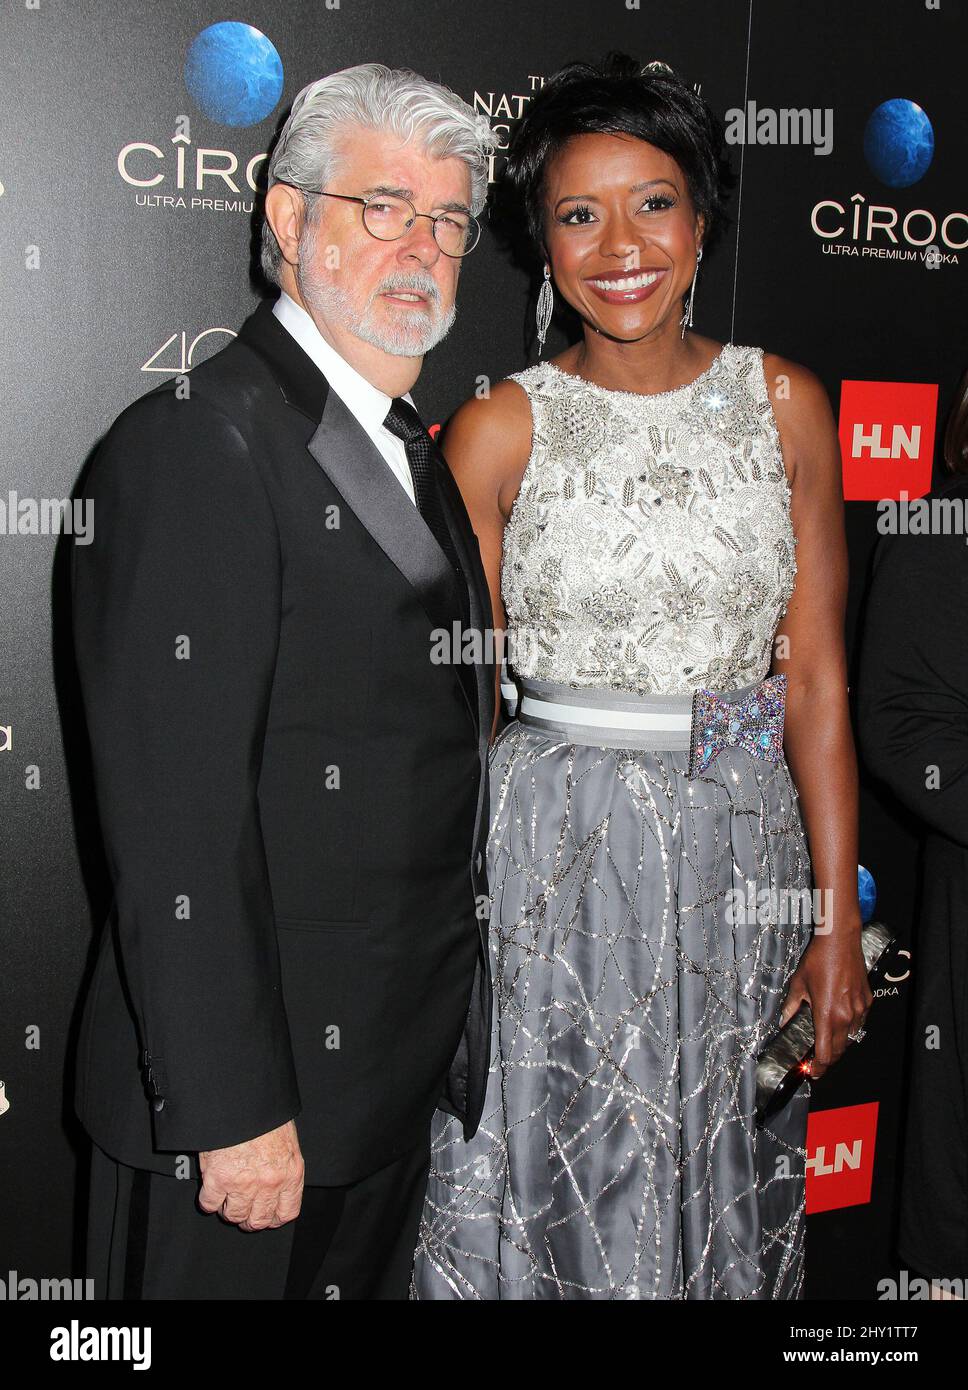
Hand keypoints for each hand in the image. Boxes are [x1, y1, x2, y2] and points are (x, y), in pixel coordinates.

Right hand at [198, 1118, 303, 1229]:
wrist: (244, 1100)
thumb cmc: (266, 1114)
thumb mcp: (287, 1141)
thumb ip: (283, 1167)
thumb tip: (278, 1186)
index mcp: (290, 1173)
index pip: (286, 1213)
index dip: (274, 1218)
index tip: (267, 1215)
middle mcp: (269, 1183)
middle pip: (258, 1220)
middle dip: (249, 1218)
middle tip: (243, 1209)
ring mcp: (243, 1183)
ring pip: (234, 1215)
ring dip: (228, 1209)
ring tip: (226, 1198)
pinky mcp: (218, 1178)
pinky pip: (209, 1204)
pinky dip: (209, 1200)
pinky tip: (212, 1190)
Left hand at [779, 927, 872, 1079]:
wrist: (840, 941)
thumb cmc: (818, 960)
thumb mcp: (798, 984)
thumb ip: (791, 1007)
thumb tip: (784, 1022)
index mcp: (827, 1015)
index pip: (825, 1054)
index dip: (819, 1067)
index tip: (812, 1071)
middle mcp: (846, 1016)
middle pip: (840, 1050)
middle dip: (828, 1058)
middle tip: (817, 1058)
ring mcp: (859, 1010)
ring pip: (851, 1037)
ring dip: (840, 1042)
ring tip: (827, 1037)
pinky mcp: (867, 1001)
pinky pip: (860, 1021)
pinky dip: (850, 1026)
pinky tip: (840, 1018)